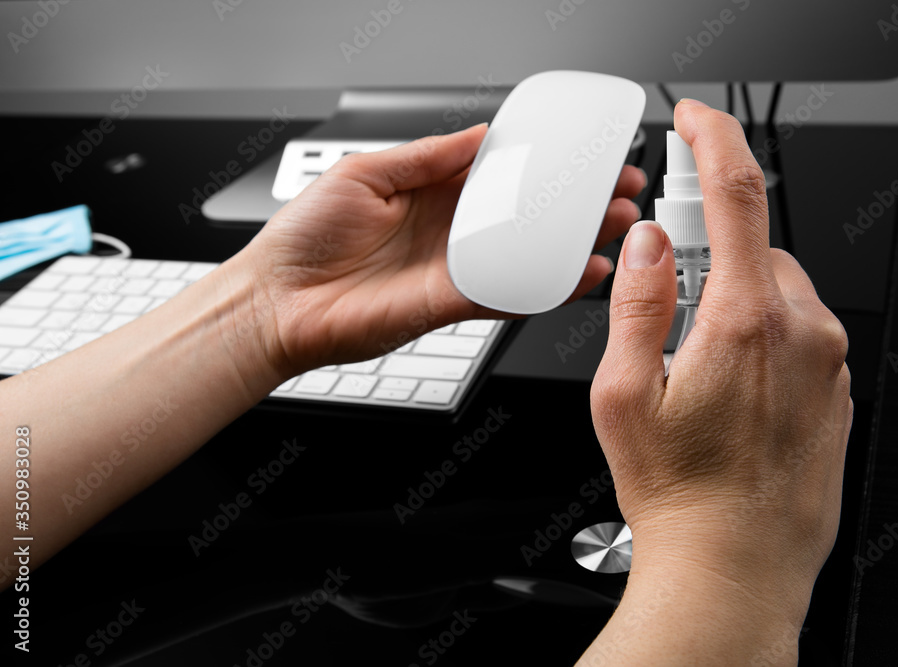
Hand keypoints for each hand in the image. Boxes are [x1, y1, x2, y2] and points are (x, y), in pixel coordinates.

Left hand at [233, 124, 644, 376]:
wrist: (274, 300)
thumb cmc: (304, 237)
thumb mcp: (365, 171)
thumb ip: (428, 156)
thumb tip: (477, 134)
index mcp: (430, 192)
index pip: (501, 174)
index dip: (542, 163)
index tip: (578, 152)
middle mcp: (449, 231)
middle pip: (527, 215)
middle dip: (574, 203)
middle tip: (615, 190)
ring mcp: (454, 268)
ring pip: (528, 254)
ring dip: (574, 242)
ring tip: (614, 226)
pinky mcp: (451, 304)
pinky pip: (508, 293)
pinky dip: (546, 286)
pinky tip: (579, 272)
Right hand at [586, 100, 851, 660]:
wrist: (734, 568)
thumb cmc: (680, 495)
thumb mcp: (623, 394)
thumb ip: (638, 303)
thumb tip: (651, 246)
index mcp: (745, 323)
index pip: (739, 197)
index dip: (714, 142)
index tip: (697, 123)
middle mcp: (802, 333)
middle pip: (755, 250)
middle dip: (709, 260)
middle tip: (668, 310)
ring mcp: (827, 365)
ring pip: (777, 294)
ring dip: (734, 305)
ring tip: (695, 375)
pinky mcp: (835, 392)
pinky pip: (798, 336)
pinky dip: (761, 340)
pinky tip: (728, 398)